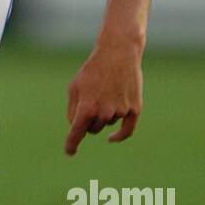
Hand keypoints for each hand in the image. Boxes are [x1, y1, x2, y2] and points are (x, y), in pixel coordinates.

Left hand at [65, 39, 142, 155]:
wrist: (119, 52)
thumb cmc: (93, 70)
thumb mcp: (75, 87)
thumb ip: (72, 110)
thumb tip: (77, 129)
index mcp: (86, 108)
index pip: (76, 133)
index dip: (71, 145)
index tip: (70, 152)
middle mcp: (103, 113)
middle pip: (92, 129)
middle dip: (89, 121)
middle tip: (91, 101)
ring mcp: (120, 112)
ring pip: (107, 125)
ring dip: (104, 115)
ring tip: (105, 92)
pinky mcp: (134, 110)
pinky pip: (126, 131)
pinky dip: (119, 137)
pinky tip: (111, 139)